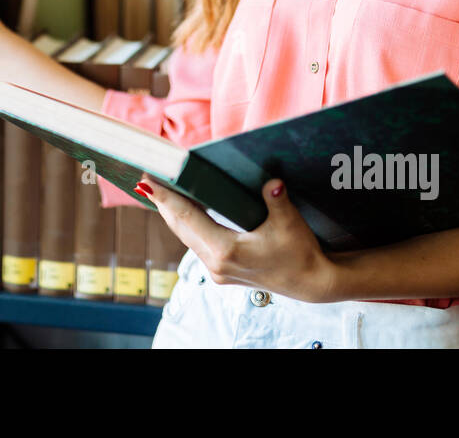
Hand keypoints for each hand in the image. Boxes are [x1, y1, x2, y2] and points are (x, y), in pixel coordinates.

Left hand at [138, 175, 338, 302]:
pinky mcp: (222, 271)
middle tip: (148, 177)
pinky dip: (188, 224)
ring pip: (186, 237)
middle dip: (163, 203)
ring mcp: (217, 270)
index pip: (187, 218)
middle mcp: (215, 263)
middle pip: (180, 227)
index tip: (146, 180)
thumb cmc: (301, 252)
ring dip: (174, 214)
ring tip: (161, 190)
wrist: (311, 282)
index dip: (165, 197)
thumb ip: (276, 199)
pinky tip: (186, 210)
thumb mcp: (289, 223)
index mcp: (226, 250)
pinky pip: (196, 243)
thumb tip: (271, 181)